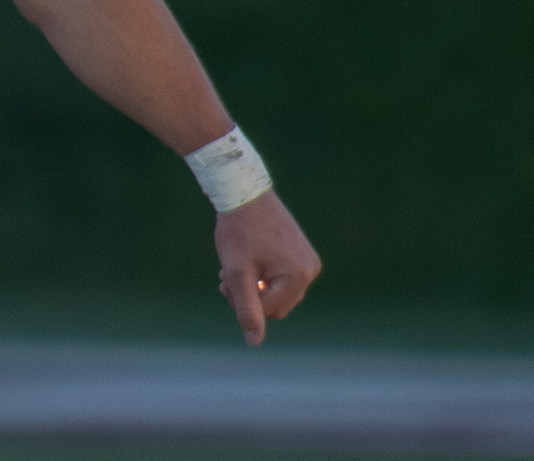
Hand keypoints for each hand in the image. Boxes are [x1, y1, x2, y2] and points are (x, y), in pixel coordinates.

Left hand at [214, 190, 320, 344]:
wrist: (243, 191)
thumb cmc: (238, 231)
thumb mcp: (237, 273)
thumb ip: (246, 308)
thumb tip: (254, 342)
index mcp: (299, 276)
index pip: (269, 311)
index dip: (243, 301)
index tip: (223, 281)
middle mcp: (310, 270)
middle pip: (276, 305)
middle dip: (249, 295)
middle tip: (225, 276)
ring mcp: (308, 260)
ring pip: (277, 292)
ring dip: (254, 285)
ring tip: (235, 266)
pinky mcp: (301, 252)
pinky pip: (281, 278)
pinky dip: (262, 274)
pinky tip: (247, 260)